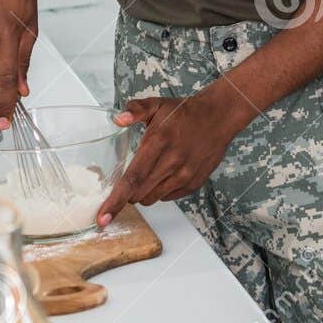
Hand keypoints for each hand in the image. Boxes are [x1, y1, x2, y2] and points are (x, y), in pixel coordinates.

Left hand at [95, 85, 253, 223]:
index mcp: (158, 142)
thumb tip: (117, 119)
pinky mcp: (195, 183)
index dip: (115, 201)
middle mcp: (172, 162)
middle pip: (139, 194)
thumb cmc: (185, 112)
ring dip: (145, 192)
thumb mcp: (157, 105)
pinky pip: (168, 197)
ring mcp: (185, 175)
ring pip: (153, 198)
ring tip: (152, 171)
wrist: (219, 116)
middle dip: (128, 192)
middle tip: (131, 176)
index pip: (132, 179)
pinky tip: (167, 173)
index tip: (102, 218)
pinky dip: (162, 190)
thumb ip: (135, 110)